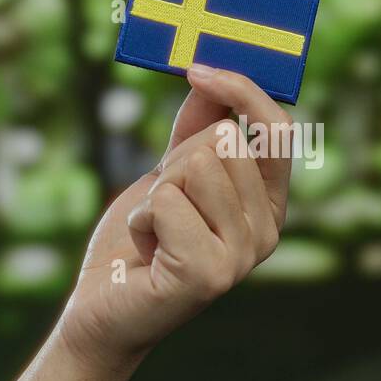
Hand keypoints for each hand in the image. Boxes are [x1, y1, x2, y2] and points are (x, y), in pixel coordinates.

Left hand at [56, 64, 293, 373]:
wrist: (101, 311)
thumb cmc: (138, 242)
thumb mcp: (169, 173)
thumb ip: (197, 129)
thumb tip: (212, 76)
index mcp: (270, 207)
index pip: (278, 131)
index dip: (242, 91)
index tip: (198, 69)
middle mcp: (268, 234)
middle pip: (226, 140)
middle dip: (175, 160)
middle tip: (161, 206)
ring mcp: (241, 258)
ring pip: (196, 166)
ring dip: (156, 190)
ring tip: (154, 230)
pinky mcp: (207, 275)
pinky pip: (167, 201)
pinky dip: (140, 217)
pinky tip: (144, 250)